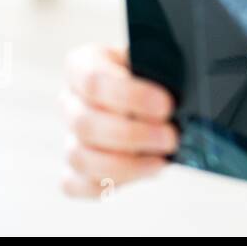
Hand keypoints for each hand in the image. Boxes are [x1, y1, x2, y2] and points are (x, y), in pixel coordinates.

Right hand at [60, 43, 176, 197]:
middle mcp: (70, 101)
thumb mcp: (156, 60)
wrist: (152, 90)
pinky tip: (143, 172)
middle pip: (86, 124)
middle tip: (170, 137)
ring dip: (125, 164)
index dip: (129, 96)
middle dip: (133, 135)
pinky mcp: (75, 169)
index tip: (165, 105)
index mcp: (83, 65)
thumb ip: (159, 70)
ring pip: (80, 158)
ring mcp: (70, 136)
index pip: (93, 80)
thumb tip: (176, 93)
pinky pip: (77, 185)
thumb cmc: (152, 73)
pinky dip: (109, 183)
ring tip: (160, 160)